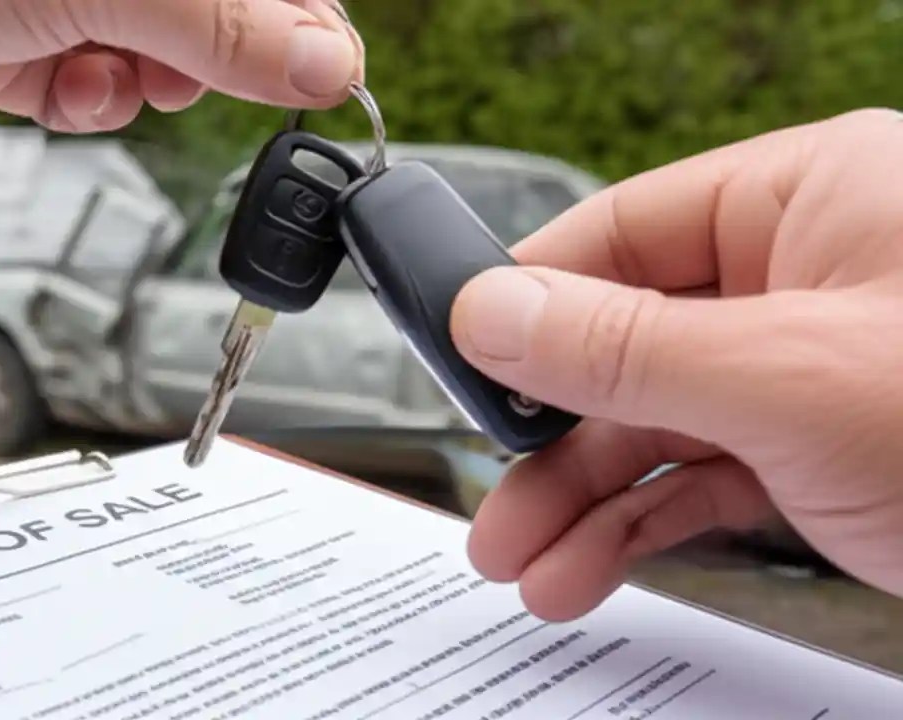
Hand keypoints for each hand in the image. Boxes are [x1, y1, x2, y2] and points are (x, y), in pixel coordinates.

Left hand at [0, 0, 361, 129]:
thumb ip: (220, 22)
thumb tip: (329, 61)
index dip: (294, 11)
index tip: (314, 71)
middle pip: (207, 4)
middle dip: (209, 53)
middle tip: (184, 74)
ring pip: (145, 47)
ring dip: (142, 83)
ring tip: (100, 79)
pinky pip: (77, 78)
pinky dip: (82, 101)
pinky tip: (61, 96)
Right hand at [450, 108, 902, 620]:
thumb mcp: (789, 377)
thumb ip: (623, 345)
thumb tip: (489, 312)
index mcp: (812, 200)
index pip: (626, 229)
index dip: (532, 295)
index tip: (460, 355)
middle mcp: (804, 279)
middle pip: (629, 344)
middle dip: (552, 435)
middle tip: (489, 493)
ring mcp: (810, 372)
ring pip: (659, 426)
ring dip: (584, 501)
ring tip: (526, 566)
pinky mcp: (821, 453)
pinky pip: (703, 480)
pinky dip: (643, 529)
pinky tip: (589, 571)